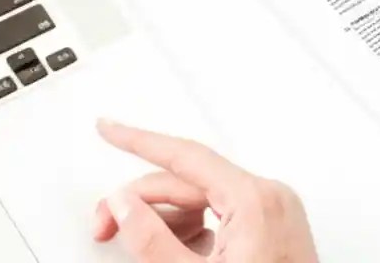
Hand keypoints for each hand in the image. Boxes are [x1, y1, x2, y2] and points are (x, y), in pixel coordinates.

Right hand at [92, 120, 319, 262]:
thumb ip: (152, 239)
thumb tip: (123, 205)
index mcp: (254, 200)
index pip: (183, 156)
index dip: (137, 140)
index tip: (109, 129)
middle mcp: (269, 199)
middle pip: (186, 183)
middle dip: (140, 202)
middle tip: (105, 227)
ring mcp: (274, 215)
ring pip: (201, 201)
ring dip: (165, 221)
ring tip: (142, 249)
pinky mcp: (272, 232)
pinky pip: (219, 218)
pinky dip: (191, 234)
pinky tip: (176, 254)